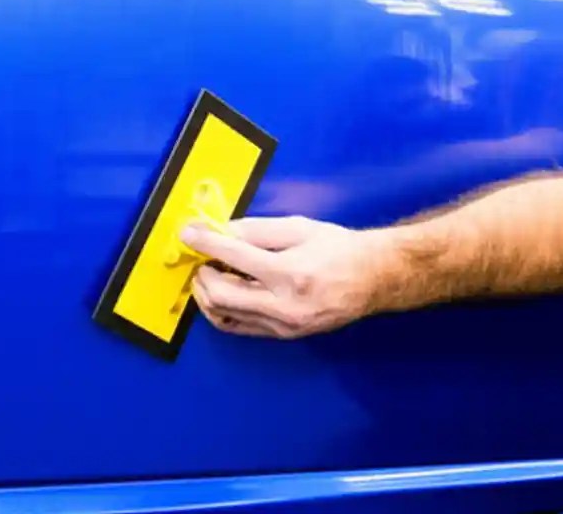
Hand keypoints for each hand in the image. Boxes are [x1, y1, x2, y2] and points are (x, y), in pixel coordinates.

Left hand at [179, 216, 395, 338]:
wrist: (374, 280)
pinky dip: (222, 310)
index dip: (205, 242)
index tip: (188, 232)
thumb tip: (220, 231)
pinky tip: (222, 293)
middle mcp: (285, 304)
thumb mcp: (299, 228)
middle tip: (200, 257)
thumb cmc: (338, 249)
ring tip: (209, 274)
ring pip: (224, 315)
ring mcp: (283, 325)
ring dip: (207, 293)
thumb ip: (256, 230)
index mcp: (291, 272)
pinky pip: (238, 327)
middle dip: (201, 273)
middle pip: (221, 294)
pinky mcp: (283, 335)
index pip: (233, 256)